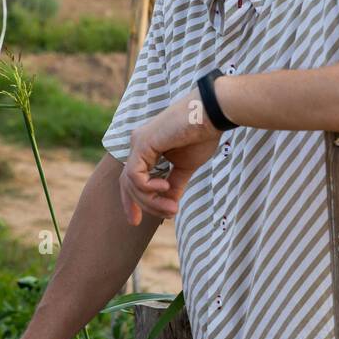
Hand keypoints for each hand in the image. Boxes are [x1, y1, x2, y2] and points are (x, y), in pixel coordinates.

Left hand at [121, 88, 224, 225]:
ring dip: (150, 200)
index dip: (131, 202)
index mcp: (146, 150)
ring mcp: (138, 143)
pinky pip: (135, 175)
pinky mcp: (142, 144)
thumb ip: (174, 185)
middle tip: (159, 218)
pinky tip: (165, 188)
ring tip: (171, 206)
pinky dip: (148, 187)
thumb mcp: (185, 168)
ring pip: (131, 182)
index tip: (136, 222)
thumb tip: (168, 206)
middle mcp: (138, 145)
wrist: (211, 115)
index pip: (131, 179)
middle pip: (127, 184)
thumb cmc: (201, 135)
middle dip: (138, 205)